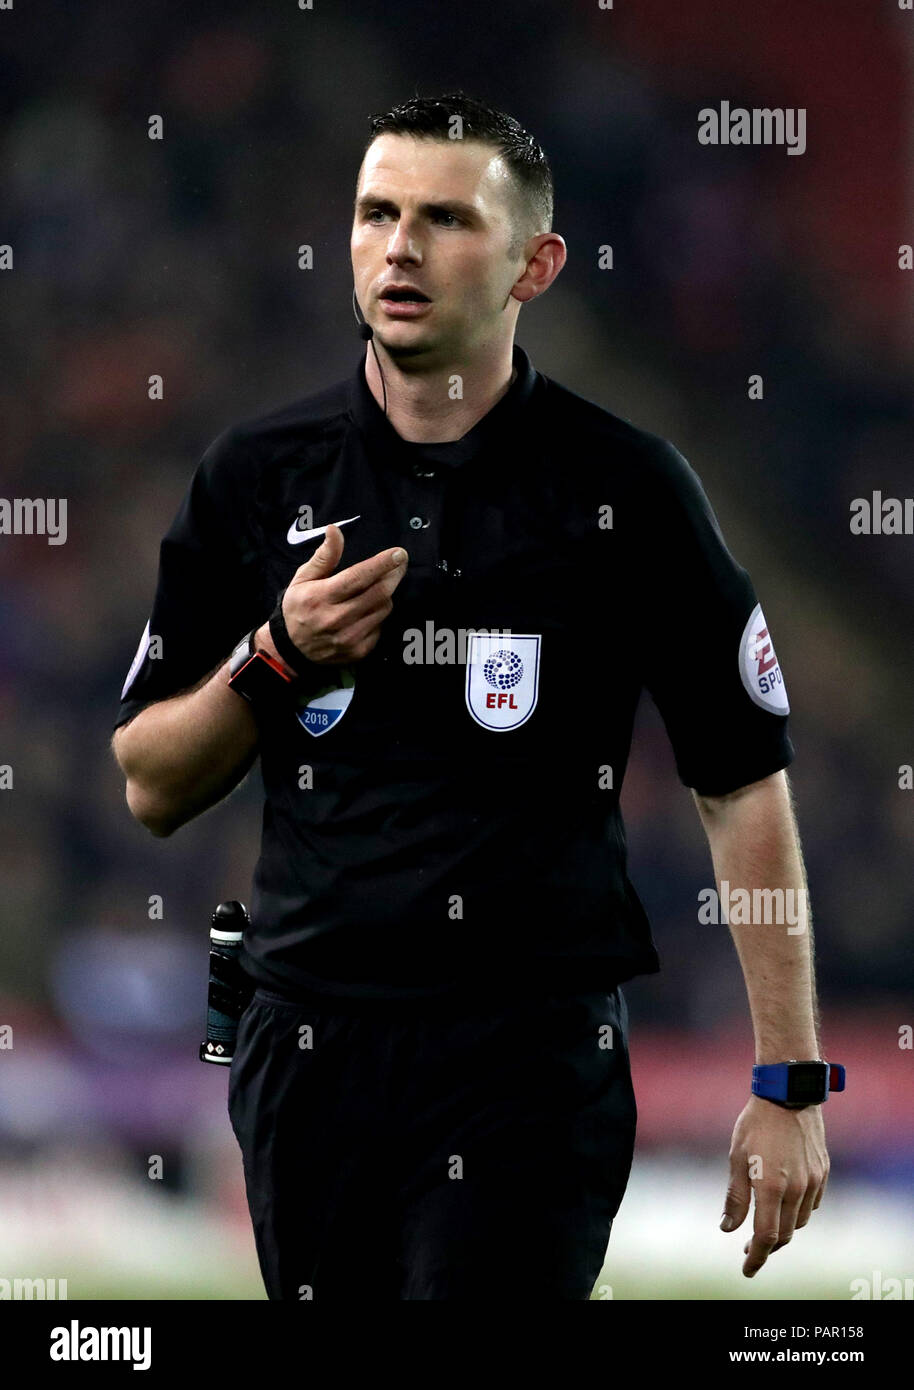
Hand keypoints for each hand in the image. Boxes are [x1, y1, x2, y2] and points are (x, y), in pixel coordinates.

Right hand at [257, 525, 407, 669]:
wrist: (290, 648)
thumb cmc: (298, 607)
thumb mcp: (303, 578)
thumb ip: (323, 556)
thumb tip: (334, 529)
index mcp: (322, 596)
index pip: (358, 577)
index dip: (382, 564)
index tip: (398, 554)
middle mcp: (337, 618)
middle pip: (379, 593)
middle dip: (394, 575)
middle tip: (400, 564)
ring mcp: (349, 637)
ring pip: (383, 609)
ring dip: (386, 595)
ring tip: (377, 588)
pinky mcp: (358, 651)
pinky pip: (381, 627)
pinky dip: (378, 615)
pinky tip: (368, 611)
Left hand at [720, 1094, 829, 1276]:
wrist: (788, 1095)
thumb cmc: (755, 1124)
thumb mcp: (736, 1157)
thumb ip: (735, 1197)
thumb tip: (727, 1228)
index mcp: (771, 1186)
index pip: (765, 1237)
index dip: (756, 1258)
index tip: (746, 1269)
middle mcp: (796, 1189)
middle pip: (784, 1234)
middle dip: (767, 1247)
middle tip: (749, 1249)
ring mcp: (813, 1181)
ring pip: (799, 1222)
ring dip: (783, 1230)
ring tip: (765, 1226)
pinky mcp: (823, 1173)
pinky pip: (812, 1204)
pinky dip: (797, 1213)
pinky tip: (784, 1206)